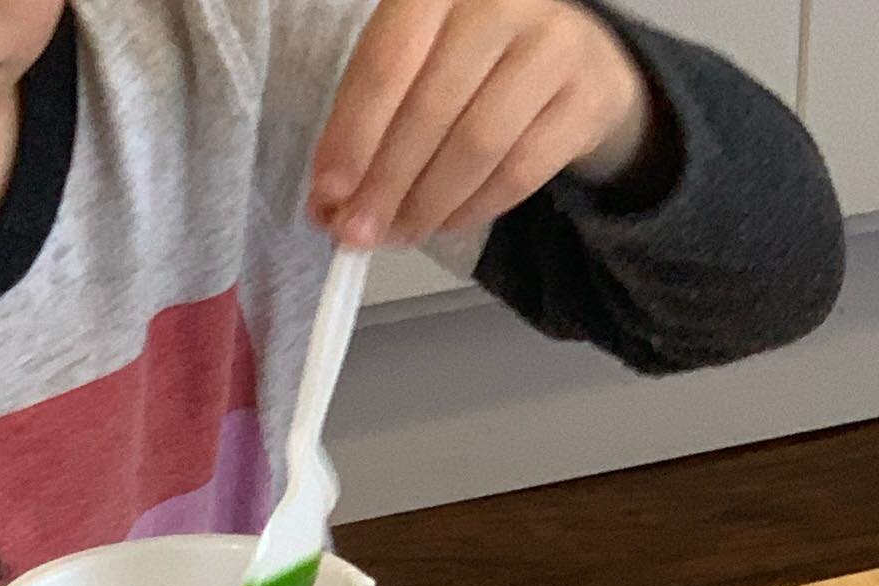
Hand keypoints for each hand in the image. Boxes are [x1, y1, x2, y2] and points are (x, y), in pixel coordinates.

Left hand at [311, 0, 654, 248]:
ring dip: (426, 205)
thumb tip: (329, 203)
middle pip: (430, 110)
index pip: (387, 63)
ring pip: (476, 145)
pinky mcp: (585, 97)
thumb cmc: (470, 60)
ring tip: (398, 235)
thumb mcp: (412, 64)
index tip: (327, 194)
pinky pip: (519, 171)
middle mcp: (500, 1)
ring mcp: (552, 44)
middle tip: (356, 232)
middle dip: (384, 185)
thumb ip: (368, 123)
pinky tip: (445, 223)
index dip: (353, 136)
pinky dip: (473, 208)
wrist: (571, 56)